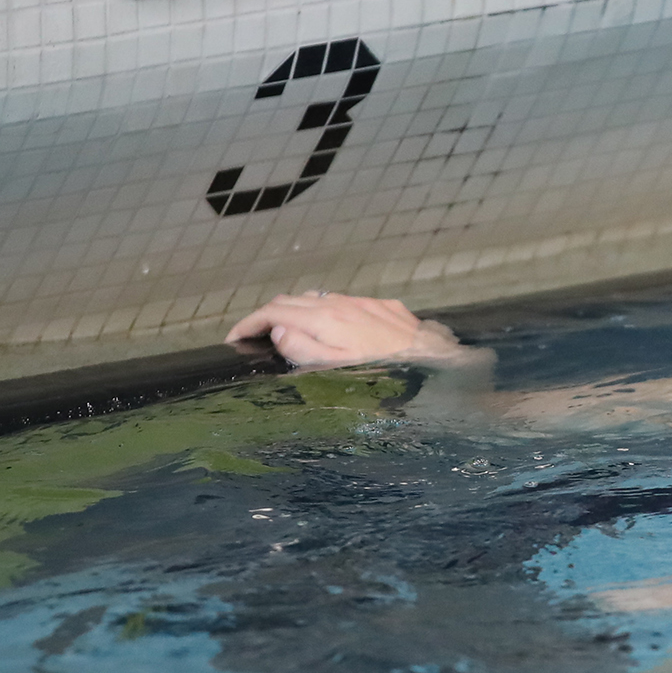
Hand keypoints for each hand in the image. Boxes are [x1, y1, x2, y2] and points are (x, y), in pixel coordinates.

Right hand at [225, 291, 465, 367]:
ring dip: (299, 310)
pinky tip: (336, 327)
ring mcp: (366, 303)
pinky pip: (349, 302)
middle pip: (293, 300)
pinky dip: (330, 311)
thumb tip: (277, 330)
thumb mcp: (337, 369)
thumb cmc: (386, 374)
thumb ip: (304, 349)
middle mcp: (343, 303)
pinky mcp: (387, 307)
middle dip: (268, 314)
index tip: (233, 337)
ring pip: (321, 298)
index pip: (274, 311)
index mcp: (326, 318)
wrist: (438, 365)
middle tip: (254, 336)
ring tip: (288, 331)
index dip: (248, 323)